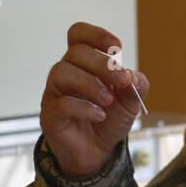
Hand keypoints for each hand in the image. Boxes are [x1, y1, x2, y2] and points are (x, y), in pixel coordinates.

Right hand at [39, 22, 150, 179]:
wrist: (97, 151)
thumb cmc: (109, 119)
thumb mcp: (130, 103)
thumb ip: (135, 86)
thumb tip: (133, 75)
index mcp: (83, 63)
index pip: (78, 35)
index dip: (95, 34)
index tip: (117, 47)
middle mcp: (65, 73)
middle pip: (74, 52)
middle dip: (102, 65)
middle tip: (122, 81)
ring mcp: (54, 93)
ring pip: (61, 72)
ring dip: (90, 84)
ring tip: (108, 100)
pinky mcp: (50, 115)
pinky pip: (60, 104)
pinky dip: (84, 108)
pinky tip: (100, 115)